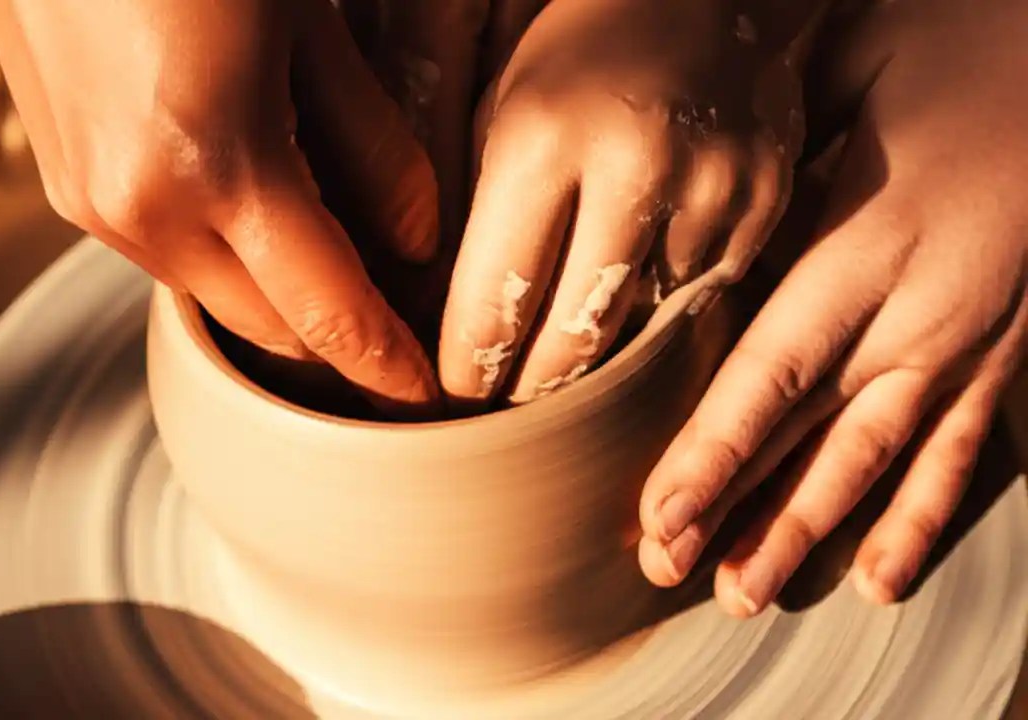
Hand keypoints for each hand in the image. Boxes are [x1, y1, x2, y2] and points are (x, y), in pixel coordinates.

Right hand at [0, 0, 439, 413]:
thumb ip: (371, 142)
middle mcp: (139, 210)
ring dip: (275, 297)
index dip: (384, 365)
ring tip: (330, 257)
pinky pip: (164, 251)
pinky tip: (252, 207)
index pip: (326, 314)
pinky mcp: (62, 184)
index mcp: (214, 168)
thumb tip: (415, 237)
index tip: (423, 399)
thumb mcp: (309, 23)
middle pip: (267, 329)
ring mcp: (87, 203)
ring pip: (211, 296)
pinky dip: (220, 254)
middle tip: (395, 324)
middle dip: (334, 343)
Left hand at [438, 0, 808, 405]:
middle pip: (576, 337)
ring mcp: (713, 183)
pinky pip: (702, 293)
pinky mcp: (766, 198)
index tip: (459, 400)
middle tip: (511, 408)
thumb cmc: (574, 56)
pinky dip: (665, 303)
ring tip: (572, 348)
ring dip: (604, 347)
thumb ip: (483, 222)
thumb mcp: (499, 114)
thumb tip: (462, 335)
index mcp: (542, 139)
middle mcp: (635, 165)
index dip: (471, 368)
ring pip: (643, 326)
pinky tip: (639, 284)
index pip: (497, 299)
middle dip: (534, 385)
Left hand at [638, 0, 1027, 614]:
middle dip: (737, 514)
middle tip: (670, 576)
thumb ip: (775, 145)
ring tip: (745, 596)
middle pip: (809, 438)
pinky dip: (922, 524)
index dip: (709, 456)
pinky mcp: (1006, 356)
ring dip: (806, 534)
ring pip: (877, 465)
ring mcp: (970, 347)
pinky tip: (879, 581)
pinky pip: (962, 457)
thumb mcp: (854, 64)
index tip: (658, 518)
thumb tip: (689, 199)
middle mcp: (918, 317)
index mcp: (868, 250)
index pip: (768, 377)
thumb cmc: (964, 48)